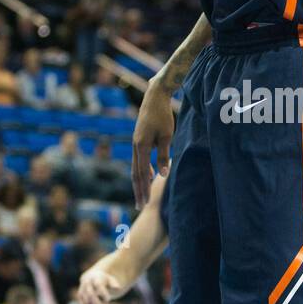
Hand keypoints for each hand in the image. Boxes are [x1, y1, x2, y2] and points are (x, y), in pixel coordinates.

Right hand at [77, 265, 124, 303]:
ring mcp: (82, 292)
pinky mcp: (80, 299)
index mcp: (94, 279)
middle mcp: (86, 285)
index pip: (98, 285)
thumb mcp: (110, 280)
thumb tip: (118, 288)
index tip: (109, 300)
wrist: (90, 277)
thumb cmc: (103, 280)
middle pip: (91, 296)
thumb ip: (114, 283)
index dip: (103, 293)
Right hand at [131, 78, 173, 208]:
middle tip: (140, 206)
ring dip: (139, 182)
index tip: (143, 203)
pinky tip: (148, 175)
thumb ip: (163, 155)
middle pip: (135, 174)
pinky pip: (139, 160)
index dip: (142, 190)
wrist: (154, 97)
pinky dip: (142, 170)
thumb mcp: (167, 136)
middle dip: (138, 191)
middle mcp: (135, 146)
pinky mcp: (138, 139)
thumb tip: (162, 175)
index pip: (141, 174)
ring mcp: (135, 143)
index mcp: (141, 147)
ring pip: (135, 167)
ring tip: (142, 195)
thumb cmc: (162, 116)